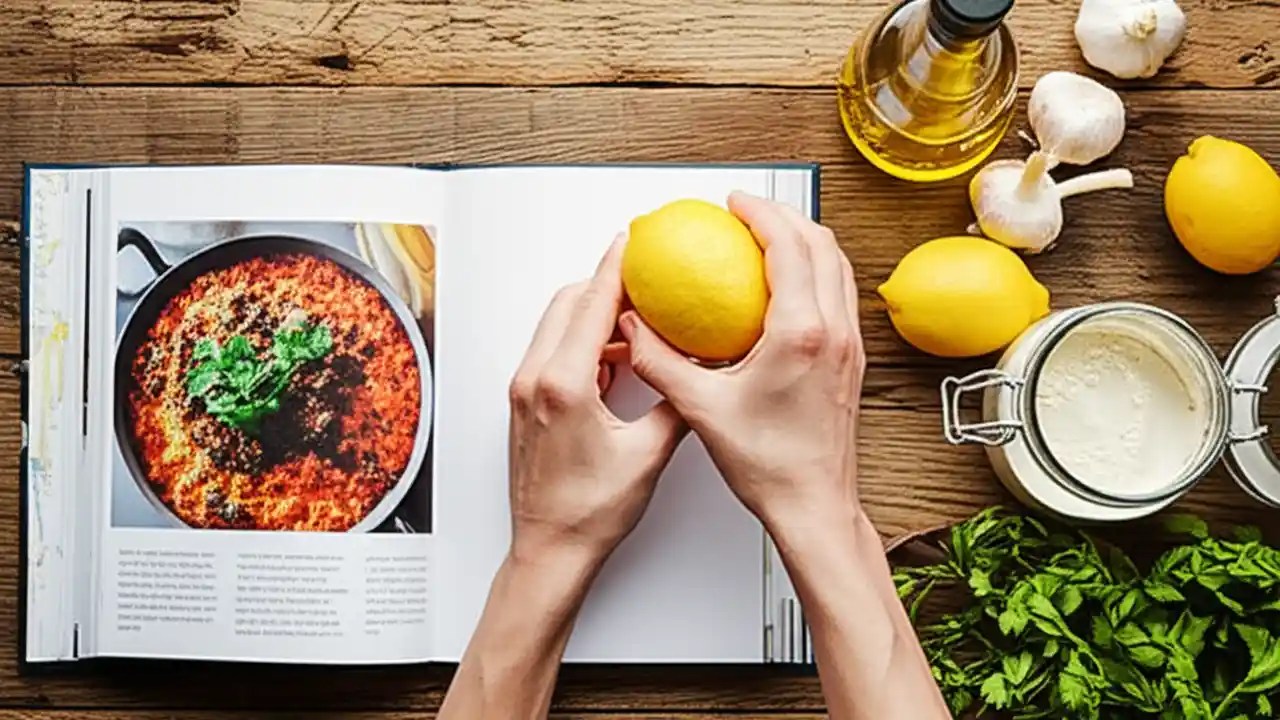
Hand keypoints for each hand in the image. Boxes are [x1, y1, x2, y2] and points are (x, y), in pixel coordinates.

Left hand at [508, 236, 688, 566]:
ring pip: (557, 326)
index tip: (632, 241)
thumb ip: (675, 404)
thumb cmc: (587, 514)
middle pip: (569, 304)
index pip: (592, 305)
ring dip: (594, 315)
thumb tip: (695, 374)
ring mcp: (523, 391)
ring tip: (636, 322)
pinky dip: (582, 343)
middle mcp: (534, 381)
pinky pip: (551, 352)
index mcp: (562, 386)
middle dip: (606, 285)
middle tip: (644, 280)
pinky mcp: (524, 403)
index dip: (616, 267)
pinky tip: (614, 359)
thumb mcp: (648, 454)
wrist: (550, 551)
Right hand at [618, 192, 865, 533]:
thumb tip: (635, 328)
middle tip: (750, 212)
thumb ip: (659, 362)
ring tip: (769, 239)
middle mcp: (835, 332)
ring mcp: (850, 346)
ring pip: (839, 267)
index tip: (736, 202)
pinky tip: (785, 290)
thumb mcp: (700, 408)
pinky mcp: (852, 361)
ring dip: (807, 241)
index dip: (761, 213)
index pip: (788, 246)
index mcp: (802, 334)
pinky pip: (839, 295)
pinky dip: (816, 273)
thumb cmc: (770, 466)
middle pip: (822, 244)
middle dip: (787, 215)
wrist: (814, 505)